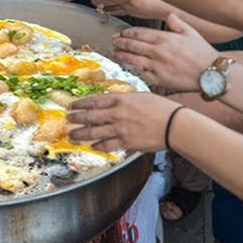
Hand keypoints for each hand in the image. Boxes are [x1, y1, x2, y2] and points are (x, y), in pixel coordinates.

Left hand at [67, 92, 182, 151]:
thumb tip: (114, 104)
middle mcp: (118, 114)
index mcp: (121, 99)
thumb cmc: (162, 108)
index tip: (72, 105)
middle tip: (68, 119)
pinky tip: (92, 145)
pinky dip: (97, 145)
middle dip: (77, 118)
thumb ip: (125, 100)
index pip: (95, 101)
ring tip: (72, 135)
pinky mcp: (126, 142)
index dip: (81, 104)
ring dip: (81, 134)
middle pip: (90, 116)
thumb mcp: (141, 97)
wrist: (174, 124)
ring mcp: (121, 129)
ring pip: (94, 132)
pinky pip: (107, 145)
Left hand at [111, 14, 216, 91]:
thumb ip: (178, 24)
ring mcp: (157, 66)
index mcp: (165, 38)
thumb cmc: (203, 53)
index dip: (128, 32)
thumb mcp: (192, 33)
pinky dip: (132, 69)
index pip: (140, 33)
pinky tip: (126, 67)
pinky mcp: (159, 79)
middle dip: (121, 42)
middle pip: (133, 45)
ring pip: (133, 59)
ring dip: (122, 55)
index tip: (121, 33)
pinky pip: (141, 73)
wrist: (211, 74)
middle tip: (113, 41)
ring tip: (115, 53)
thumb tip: (170, 16)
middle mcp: (158, 51)